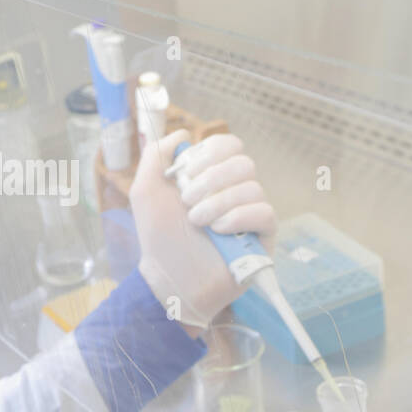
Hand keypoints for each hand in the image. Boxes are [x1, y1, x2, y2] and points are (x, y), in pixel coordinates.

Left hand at [130, 129, 275, 331]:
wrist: (168, 278)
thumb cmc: (159, 237)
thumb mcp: (146, 190)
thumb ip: (157, 155)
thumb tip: (182, 133)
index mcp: (212, 177)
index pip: (228, 145)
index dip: (209, 153)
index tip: (186, 173)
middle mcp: (235, 191)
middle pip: (243, 161)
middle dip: (211, 179)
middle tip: (188, 201)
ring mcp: (251, 213)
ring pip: (252, 186)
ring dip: (218, 202)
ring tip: (198, 222)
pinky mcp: (263, 236)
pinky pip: (265, 211)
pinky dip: (238, 217)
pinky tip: (219, 231)